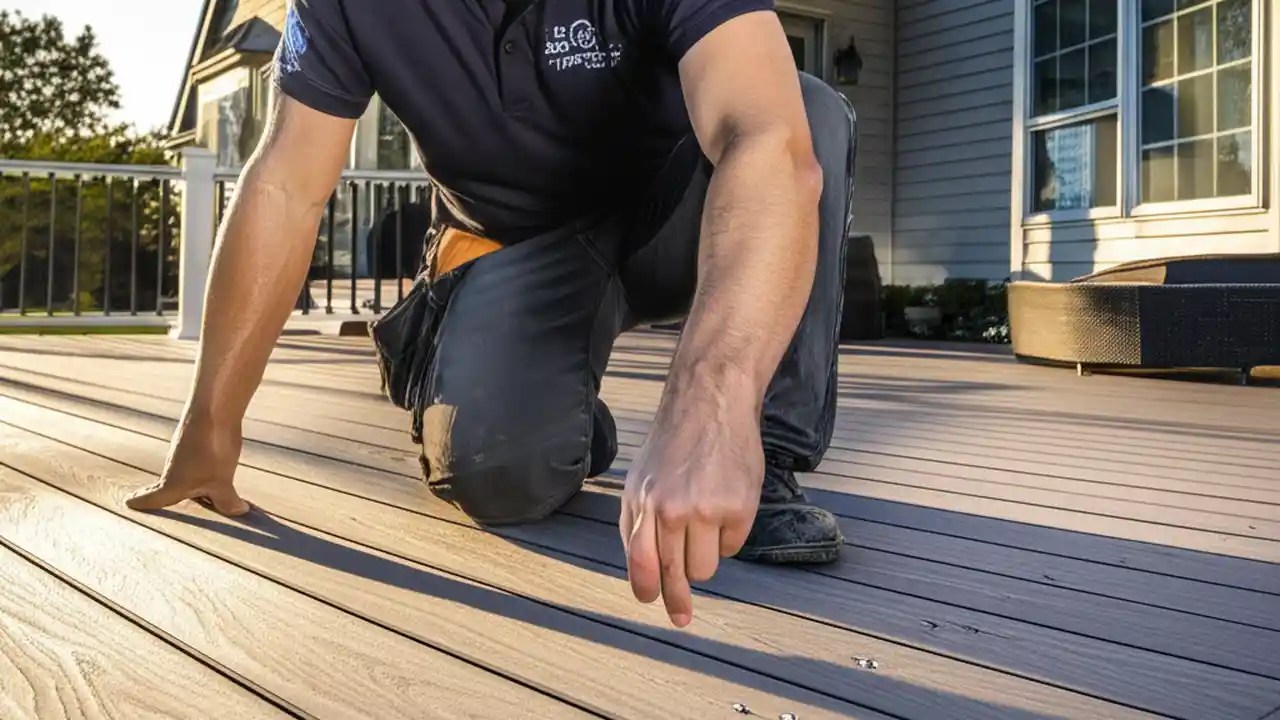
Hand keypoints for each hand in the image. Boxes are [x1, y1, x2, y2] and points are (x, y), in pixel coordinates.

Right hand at [126, 413, 249, 515]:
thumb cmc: (210, 452)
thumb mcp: (222, 483)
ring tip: (193, 495)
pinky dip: (199, 472)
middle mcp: (173, 469)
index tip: (128, 503)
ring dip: (185, 486)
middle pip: (164, 487)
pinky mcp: (197, 442)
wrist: (214, 411)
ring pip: (182, 475)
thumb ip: (228, 502)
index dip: (141, 502)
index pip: (152, 498)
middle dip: (160, 496)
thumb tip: (239, 511)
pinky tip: (212, 471)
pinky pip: (195, 462)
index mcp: (172, 485)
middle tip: (149, 499)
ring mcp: (184, 454)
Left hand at [620, 394, 763, 626]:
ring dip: (706, 556)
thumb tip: (641, 570)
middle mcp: (670, 510)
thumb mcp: (640, 479)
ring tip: (706, 521)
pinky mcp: (739, 508)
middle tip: (682, 618)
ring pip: (705, 568)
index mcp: (642, 503)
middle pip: (674, 574)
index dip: (648, 591)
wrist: (710, 402)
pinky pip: (733, 546)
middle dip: (678, 600)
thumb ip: (635, 522)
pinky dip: (730, 534)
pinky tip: (727, 503)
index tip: (655, 605)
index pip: (641, 563)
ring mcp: (706, 510)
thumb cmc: (674, 443)